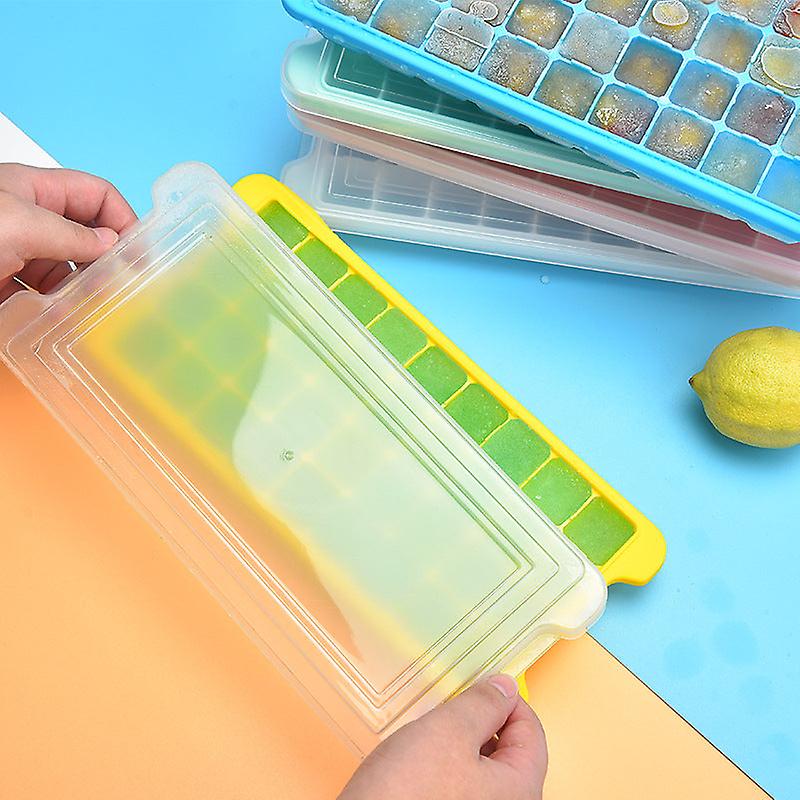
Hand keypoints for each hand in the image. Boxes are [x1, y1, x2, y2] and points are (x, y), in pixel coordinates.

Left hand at [0, 163, 135, 302]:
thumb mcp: (21, 226)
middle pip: (83, 236)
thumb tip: (110, 243)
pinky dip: (54, 309)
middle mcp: (25, 219)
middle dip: (104, 260)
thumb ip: (71, 235)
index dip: (122, 220)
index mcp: (31, 190)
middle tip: (116, 284)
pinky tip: (61, 318)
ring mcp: (13, 252)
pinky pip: (38, 296)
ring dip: (81, 289)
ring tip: (90, 305)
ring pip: (63, 270)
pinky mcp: (2, 281)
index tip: (138, 253)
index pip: (95, 195)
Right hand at [339, 675, 547, 799]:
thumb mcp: (449, 730)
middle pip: (510, 752)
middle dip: (482, 722)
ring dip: (461, 744)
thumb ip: (484, 704)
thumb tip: (505, 688)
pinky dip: (447, 765)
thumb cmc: (407, 792)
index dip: (507, 699)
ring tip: (430, 736)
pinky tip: (420, 762)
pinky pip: (463, 784)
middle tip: (451, 708)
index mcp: (520, 790)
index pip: (532, 732)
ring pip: (484, 768)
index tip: (483, 684)